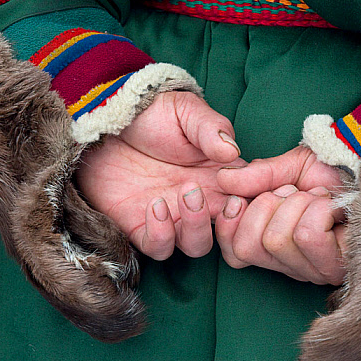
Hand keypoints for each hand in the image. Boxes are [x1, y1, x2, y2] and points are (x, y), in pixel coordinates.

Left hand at [76, 91, 244, 259]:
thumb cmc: (151, 115)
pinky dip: (161, 234)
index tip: (244, 187)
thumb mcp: (185, 112)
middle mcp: (202, 203)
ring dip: (197, 227)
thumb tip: (232, 150)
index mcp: (221, 177)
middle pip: (229, 232)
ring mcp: (173, 218)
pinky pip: (160, 248)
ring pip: (197, 246)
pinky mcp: (142, 228)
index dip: (253, 200)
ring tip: (186, 192)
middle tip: (222, 197)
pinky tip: (155, 204)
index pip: (249, 199)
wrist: (106, 124)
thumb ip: (211, 128)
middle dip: (231, 222)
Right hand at [215, 146, 347, 284]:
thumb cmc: (335, 169)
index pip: (234, 253)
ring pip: (278, 239)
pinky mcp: (339, 265)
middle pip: (251, 245)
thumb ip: (256, 177)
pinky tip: (335, 208)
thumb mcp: (289, 167)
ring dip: (299, 204)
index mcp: (274, 245)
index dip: (229, 223)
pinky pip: (307, 235)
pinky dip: (319, 209)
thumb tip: (224, 181)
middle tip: (294, 193)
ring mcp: (315, 270)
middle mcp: (292, 265)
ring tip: (320, 199)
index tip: (242, 196)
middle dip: (268, 205)